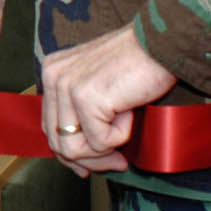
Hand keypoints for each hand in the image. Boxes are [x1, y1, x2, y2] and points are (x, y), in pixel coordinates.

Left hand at [38, 23, 175, 174]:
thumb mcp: (99, 86)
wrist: (161, 45)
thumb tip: (81, 159)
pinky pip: (100, 141)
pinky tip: (130, 112)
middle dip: (89, 160)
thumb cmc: (137, 65)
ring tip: (127, 134)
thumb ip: (83, 112)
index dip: (69, 153)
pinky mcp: (86, 98)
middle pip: (57, 141)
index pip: (49, 126)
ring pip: (73, 147)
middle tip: (118, 163)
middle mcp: (52, 77)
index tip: (91, 166)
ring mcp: (66, 87)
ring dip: (104, 151)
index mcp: (52, 72)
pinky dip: (121, 136)